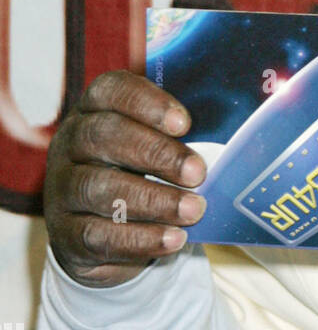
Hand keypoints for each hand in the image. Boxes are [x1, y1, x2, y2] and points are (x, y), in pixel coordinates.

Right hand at [43, 71, 206, 287]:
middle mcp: (71, 144)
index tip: (185, 123)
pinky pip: (97, 234)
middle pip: (104, 135)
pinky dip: (140, 238)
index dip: (146, 102)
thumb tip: (242, 139)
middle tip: (199, 173)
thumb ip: (183, 139)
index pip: (110, 90)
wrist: (103, 238)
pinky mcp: (65, 234)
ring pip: (99, 187)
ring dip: (154, 200)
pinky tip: (174, 239)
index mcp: (95, 112)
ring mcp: (62, 189)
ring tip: (194, 210)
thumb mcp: (156, 151)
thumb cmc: (141, 178)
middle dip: (156, 153)